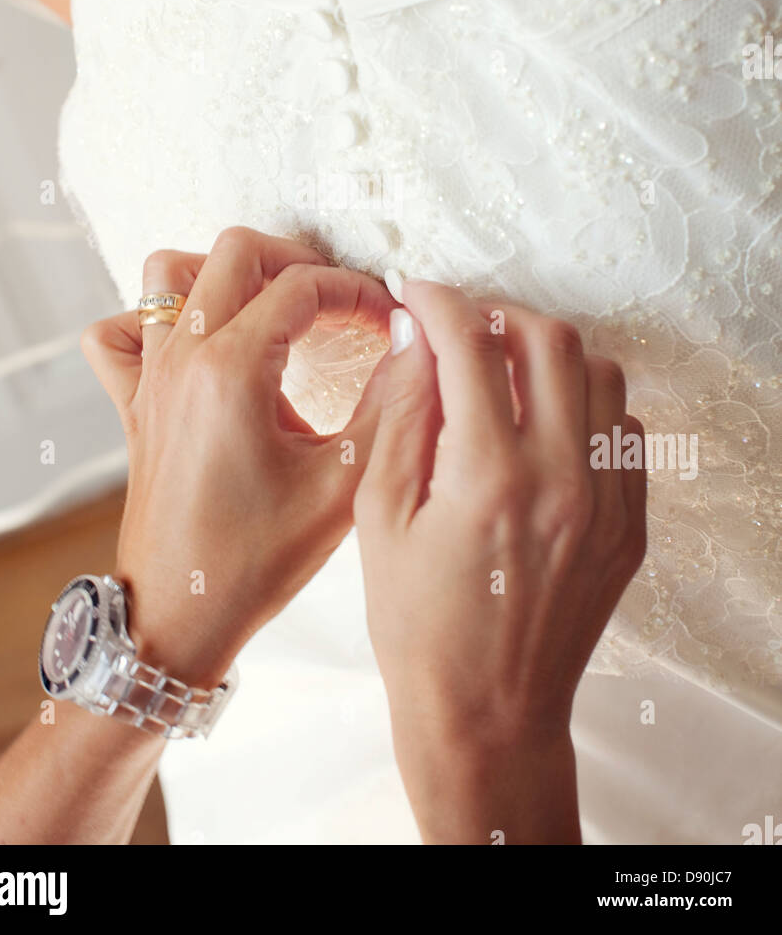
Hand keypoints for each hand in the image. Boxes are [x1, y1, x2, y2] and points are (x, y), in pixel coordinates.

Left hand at [81, 228, 393, 689]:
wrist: (179, 618)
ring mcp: (150, 378)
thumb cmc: (254, 563)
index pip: (303, 285)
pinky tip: (198, 343)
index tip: (386, 321)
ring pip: (169, 274)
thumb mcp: (345, 487)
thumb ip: (391, 408)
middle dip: (299, 263)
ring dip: (225, 273)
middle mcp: (182, 359)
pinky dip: (153, 319)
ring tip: (272, 307)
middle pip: (236, 252)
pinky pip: (120, 333)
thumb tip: (418, 347)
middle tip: (338, 303)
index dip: (356, 292)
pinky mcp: (134, 405)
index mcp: (232, 370)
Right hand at [354, 283, 645, 843]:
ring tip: (504, 376)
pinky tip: (542, 429)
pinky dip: (584, 407)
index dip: (439, 301)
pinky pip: (624, 428)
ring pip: (599, 374)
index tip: (416, 292)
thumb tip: (418, 337)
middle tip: (460, 331)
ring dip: (548, 357)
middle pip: (549, 340)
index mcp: (489, 477)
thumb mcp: (378, 516)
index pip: (473, 344)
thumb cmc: (417, 625)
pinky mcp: (628, 524)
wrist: (487, 714)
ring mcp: (607, 502)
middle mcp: (562, 479)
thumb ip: (401, 415)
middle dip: (497, 316)